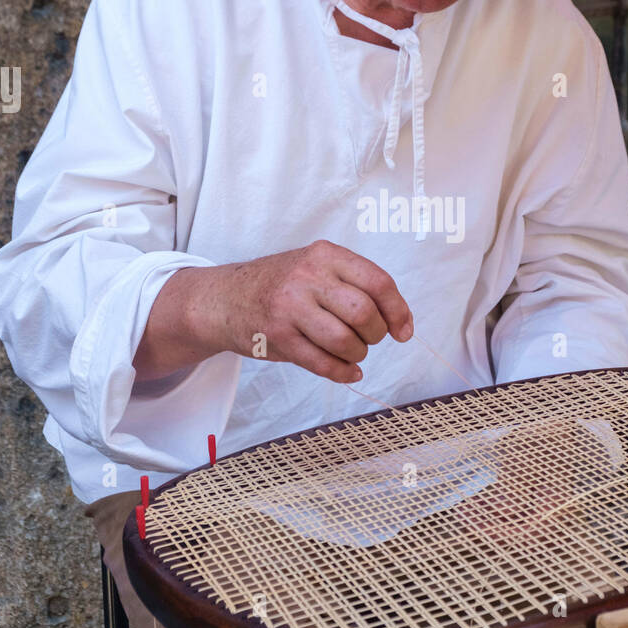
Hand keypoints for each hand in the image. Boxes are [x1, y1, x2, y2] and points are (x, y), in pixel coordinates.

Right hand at [135, 240, 412, 383]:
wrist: (224, 298)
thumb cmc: (280, 284)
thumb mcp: (314, 265)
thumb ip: (352, 282)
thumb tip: (399, 319)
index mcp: (325, 255)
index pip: (377, 282)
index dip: (398, 311)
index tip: (403, 331)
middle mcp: (307, 277)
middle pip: (364, 313)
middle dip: (376, 334)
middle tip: (370, 339)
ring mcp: (289, 307)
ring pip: (344, 341)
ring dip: (357, 354)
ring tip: (353, 353)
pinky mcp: (278, 336)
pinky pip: (322, 363)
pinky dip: (342, 372)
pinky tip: (347, 371)